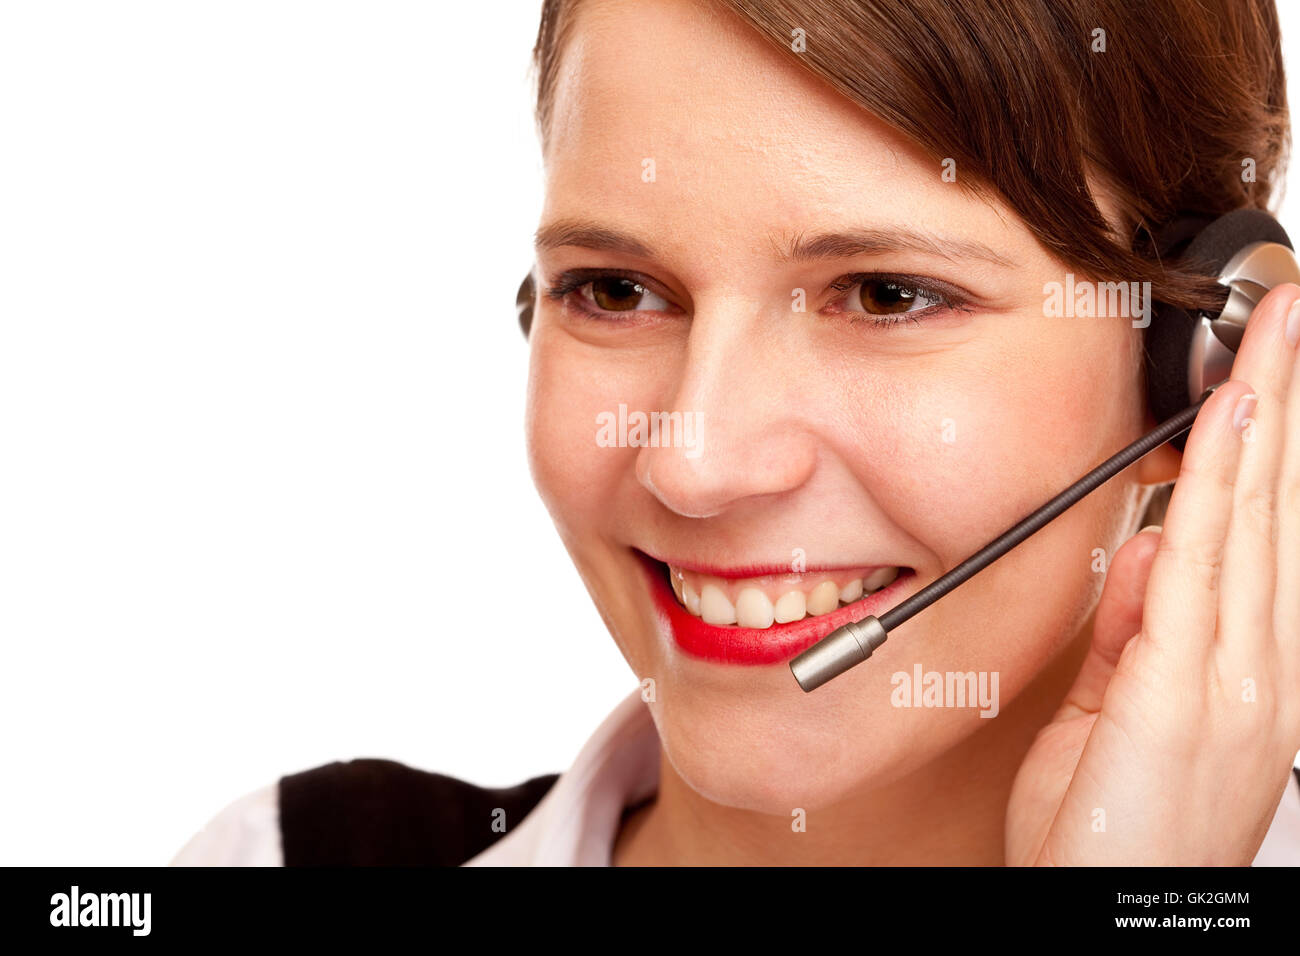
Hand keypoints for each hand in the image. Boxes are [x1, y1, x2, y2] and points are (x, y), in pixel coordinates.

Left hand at [1006, 281, 1299, 865]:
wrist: (1110, 916)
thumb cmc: (1112, 831)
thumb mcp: (1120, 713)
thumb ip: (1138, 629)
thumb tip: (1152, 547)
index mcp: (1248, 672)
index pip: (1268, 531)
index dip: (1280, 444)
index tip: (1275, 372)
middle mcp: (1262, 671)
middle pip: (1278, 512)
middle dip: (1287, 406)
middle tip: (1293, 318)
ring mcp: (1238, 685)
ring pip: (1253, 526)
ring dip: (1264, 424)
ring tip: (1273, 341)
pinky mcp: (1191, 699)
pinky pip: (1203, 573)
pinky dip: (1219, 493)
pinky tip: (1227, 430)